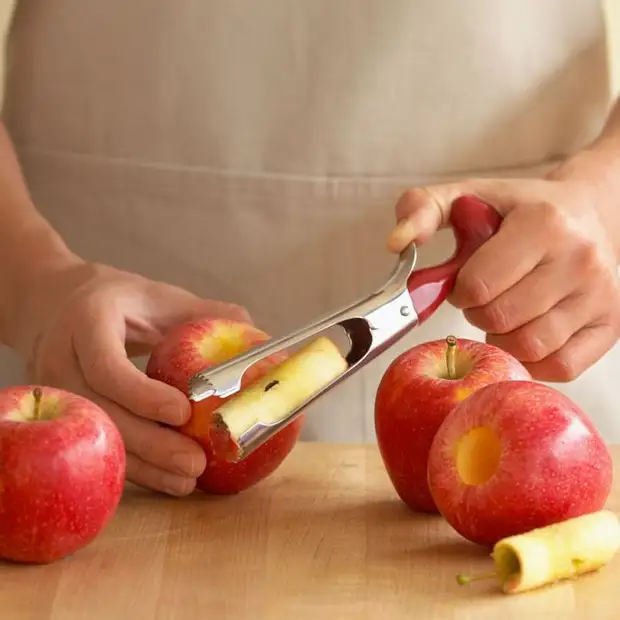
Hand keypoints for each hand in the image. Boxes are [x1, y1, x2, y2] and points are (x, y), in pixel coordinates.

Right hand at [13, 260, 249, 495]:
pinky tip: (166, 478)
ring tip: (187, 480)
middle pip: (100, 411)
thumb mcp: (157, 296)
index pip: (106, 365)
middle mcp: (60, 358)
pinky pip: (96, 445)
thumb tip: (252, 329)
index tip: (183, 412)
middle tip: (195, 462)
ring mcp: (52, 391)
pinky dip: (133, 466)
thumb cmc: (118, 301)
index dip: (142, 394)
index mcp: (86, 320)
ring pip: (95, 437)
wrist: (54, 303)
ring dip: (143, 466)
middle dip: (149, 443)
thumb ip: (202, 312)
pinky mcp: (59, 414)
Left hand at [386, 176, 619, 380]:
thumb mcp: (467, 195)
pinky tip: (526, 331)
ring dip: (502, 337)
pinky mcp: (612, 326)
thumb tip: (396, 243)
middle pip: (501, 318)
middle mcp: (580, 259)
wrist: (587, 211)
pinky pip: (560, 367)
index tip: (466, 281)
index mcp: (543, 223)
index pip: (477, 286)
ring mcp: (601, 296)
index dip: (460, 290)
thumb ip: (422, 209)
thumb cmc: (519, 210)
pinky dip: (532, 360)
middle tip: (485, 296)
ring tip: (506, 310)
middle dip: (478, 312)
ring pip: (528, 347)